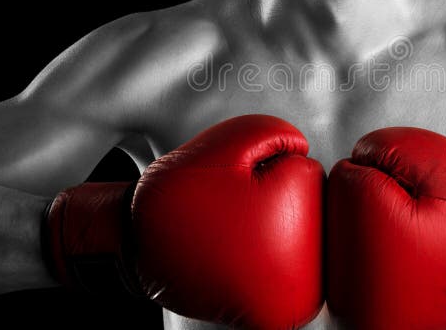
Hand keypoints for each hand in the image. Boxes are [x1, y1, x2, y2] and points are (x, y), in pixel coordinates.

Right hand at [43, 114, 325, 328]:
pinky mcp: (270, 318)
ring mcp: (288, 306)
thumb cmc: (182, 191)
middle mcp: (303, 281)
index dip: (265, 166)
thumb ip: (282, 134)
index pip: (307, 175)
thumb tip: (306, 156)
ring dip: (270, 227)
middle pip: (311, 211)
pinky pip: (281, 267)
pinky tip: (233, 251)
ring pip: (298, 238)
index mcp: (301, 229)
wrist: (135, 241)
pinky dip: (260, 254)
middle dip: (274, 198)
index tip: (234, 183)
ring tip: (230, 231)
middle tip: (231, 208)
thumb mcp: (234, 138)